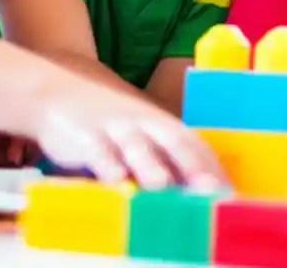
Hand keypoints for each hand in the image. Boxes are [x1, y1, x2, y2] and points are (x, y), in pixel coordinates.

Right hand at [30, 82, 225, 190]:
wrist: (57, 92)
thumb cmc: (109, 125)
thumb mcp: (141, 136)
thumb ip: (165, 161)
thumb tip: (194, 191)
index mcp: (163, 125)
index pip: (195, 146)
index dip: (213, 168)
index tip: (229, 193)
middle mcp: (144, 124)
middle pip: (174, 141)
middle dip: (193, 165)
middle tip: (210, 190)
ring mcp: (115, 128)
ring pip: (136, 146)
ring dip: (150, 165)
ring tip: (163, 185)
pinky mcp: (85, 135)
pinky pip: (98, 151)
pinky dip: (106, 165)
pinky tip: (115, 180)